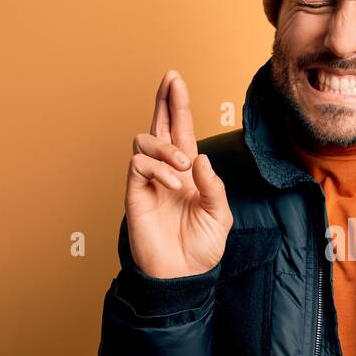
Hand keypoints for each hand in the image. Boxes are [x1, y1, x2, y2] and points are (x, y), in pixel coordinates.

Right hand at [125, 70, 233, 278]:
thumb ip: (213, 185)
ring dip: (167, 148)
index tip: (175, 79)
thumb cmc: (201, 248)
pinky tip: (173, 183)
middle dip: (164, 100)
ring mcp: (148, 181)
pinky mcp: (135, 194)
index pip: (180, 131)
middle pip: (159, 125)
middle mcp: (165, 171)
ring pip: (146, 142)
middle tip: (170, 79)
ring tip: (184, 168)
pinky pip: (139, 165)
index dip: (177, 105)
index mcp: (188, 172)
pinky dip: (158, 169)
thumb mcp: (220, 214)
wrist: (183, 276)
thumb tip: (199, 156)